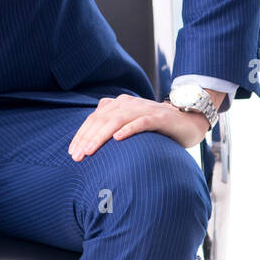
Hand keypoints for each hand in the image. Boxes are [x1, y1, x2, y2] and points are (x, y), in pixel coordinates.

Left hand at [68, 93, 210, 160]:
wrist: (188, 121)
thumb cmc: (157, 128)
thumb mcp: (132, 125)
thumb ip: (114, 128)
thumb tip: (91, 147)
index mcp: (120, 104)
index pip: (95, 118)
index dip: (81, 134)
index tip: (71, 152)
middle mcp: (129, 103)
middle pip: (102, 119)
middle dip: (86, 138)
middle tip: (76, 156)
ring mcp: (144, 109)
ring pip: (117, 120)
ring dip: (100, 135)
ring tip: (90, 150)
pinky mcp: (159, 117)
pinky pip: (141, 122)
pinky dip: (128, 129)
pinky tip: (117, 138)